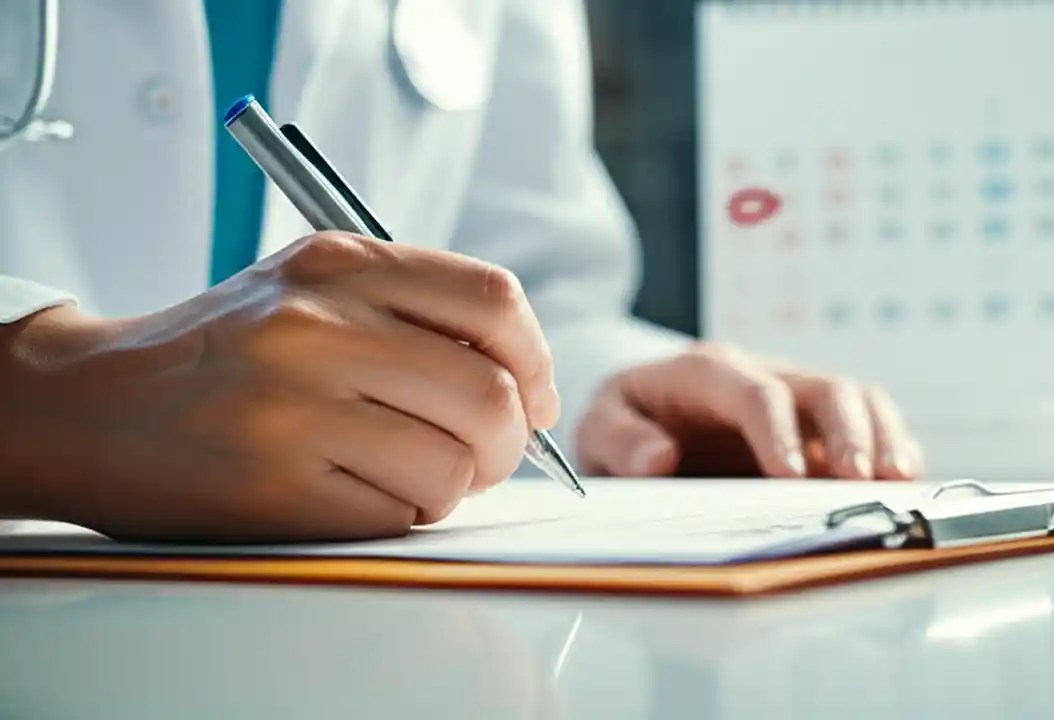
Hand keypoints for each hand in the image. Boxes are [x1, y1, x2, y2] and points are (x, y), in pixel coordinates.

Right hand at [0, 232, 557, 540]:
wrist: (94, 404)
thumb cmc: (223, 350)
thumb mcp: (312, 287)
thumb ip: (414, 310)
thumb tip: (526, 381)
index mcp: (338, 264)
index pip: (493, 301)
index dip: (537, 358)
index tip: (535, 394)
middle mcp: (318, 326)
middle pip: (492, 395)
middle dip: (510, 442)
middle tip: (486, 453)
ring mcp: (295, 407)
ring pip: (454, 466)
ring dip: (452, 485)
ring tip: (409, 472)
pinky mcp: (277, 486)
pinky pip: (399, 514)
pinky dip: (401, 514)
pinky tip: (358, 492)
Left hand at [576, 343, 920, 479]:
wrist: (644, 413)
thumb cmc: (625, 422)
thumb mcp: (598, 426)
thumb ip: (619, 440)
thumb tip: (658, 458)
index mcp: (707, 371)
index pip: (753, 392)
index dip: (777, 431)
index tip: (790, 477)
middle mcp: (762, 375)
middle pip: (822, 387)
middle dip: (847, 432)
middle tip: (860, 480)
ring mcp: (796, 396)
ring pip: (856, 398)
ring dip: (881, 436)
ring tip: (898, 481)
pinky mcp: (816, 423)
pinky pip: (868, 422)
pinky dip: (891, 445)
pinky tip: (902, 478)